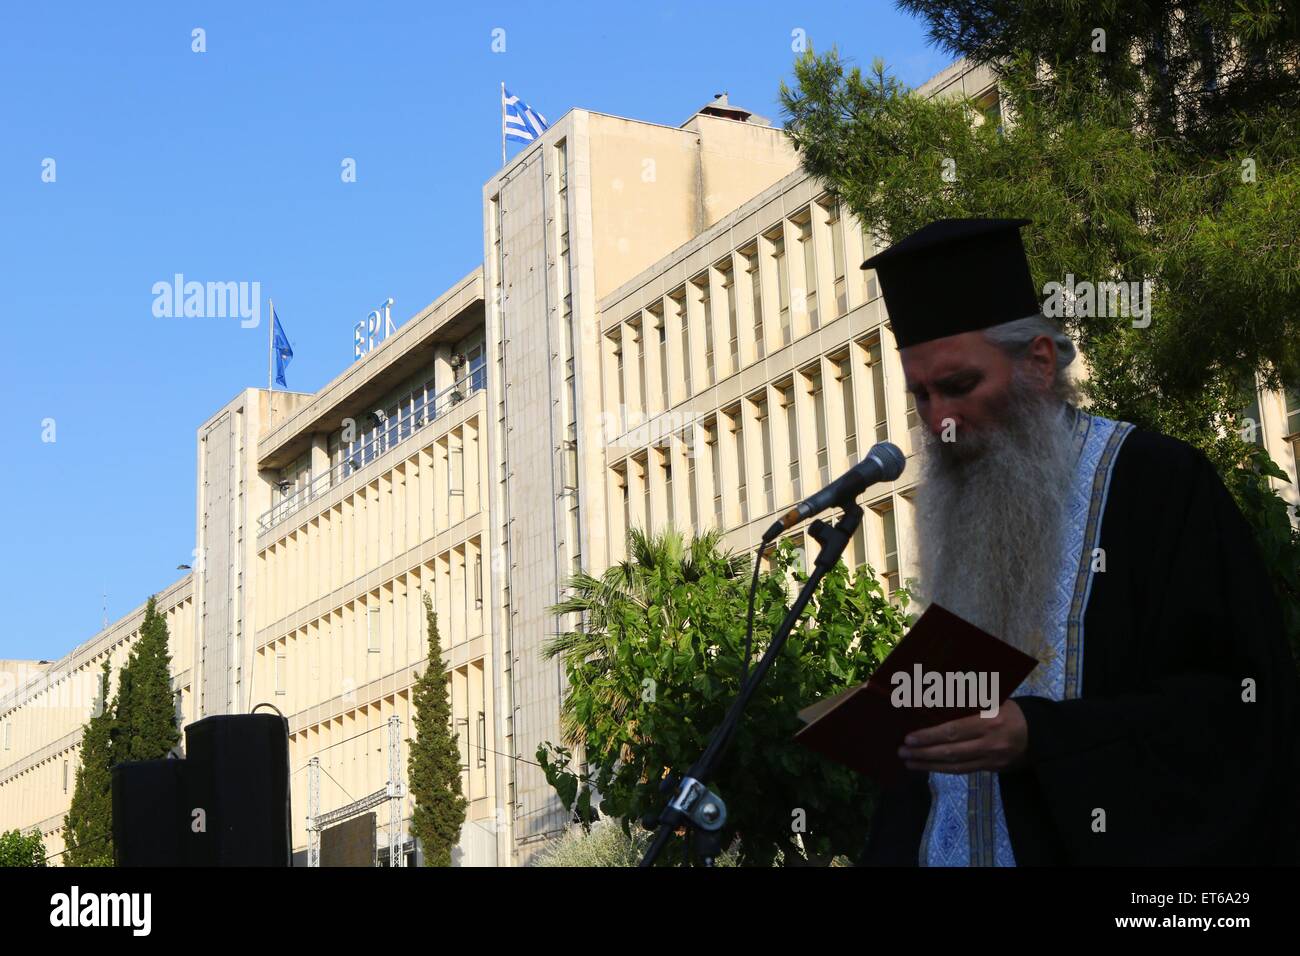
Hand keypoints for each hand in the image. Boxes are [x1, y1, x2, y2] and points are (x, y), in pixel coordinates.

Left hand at [898, 699, 1027, 773]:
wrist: (1039, 733)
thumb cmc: (1010, 709)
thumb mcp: (993, 698)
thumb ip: (967, 698)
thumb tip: (935, 693)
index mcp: (989, 721)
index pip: (954, 731)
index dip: (930, 736)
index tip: (910, 737)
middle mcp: (990, 743)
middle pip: (951, 752)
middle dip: (924, 753)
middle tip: (902, 751)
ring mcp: (992, 759)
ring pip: (955, 766)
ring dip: (929, 764)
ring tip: (909, 761)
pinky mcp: (992, 769)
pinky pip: (964, 771)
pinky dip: (944, 769)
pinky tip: (929, 766)